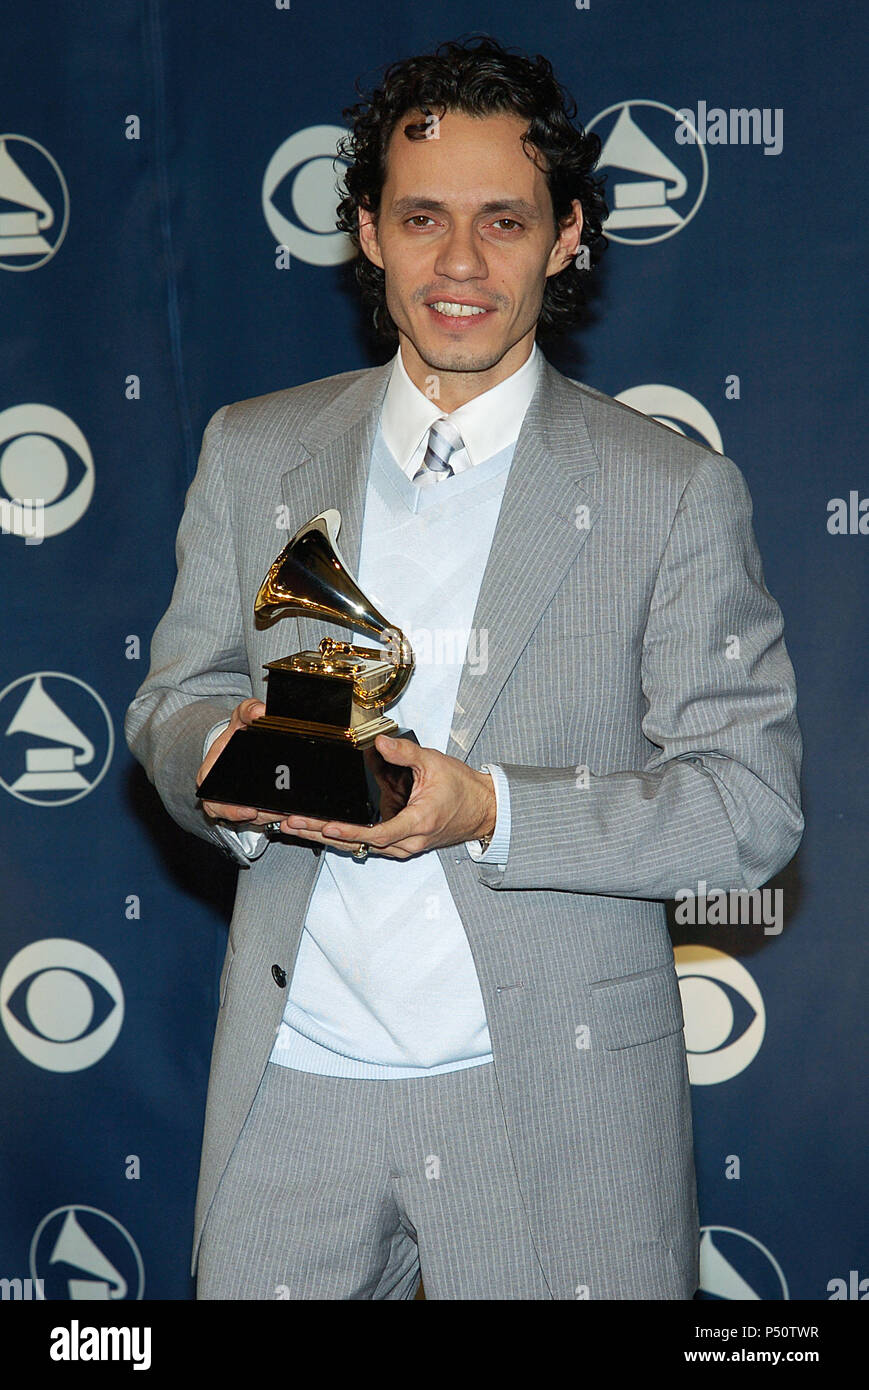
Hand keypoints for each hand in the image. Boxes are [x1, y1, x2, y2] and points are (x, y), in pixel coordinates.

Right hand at [197, 698, 283, 828]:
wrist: (246, 739)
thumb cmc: (240, 730)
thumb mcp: (241, 717)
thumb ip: (248, 710)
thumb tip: (260, 711)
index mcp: (210, 774)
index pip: (212, 800)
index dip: (228, 810)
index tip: (249, 810)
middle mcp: (221, 791)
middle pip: (235, 815)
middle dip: (256, 816)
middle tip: (275, 812)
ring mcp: (237, 800)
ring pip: (252, 818)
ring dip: (269, 817)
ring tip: (287, 811)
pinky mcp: (254, 805)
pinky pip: (263, 817)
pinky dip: (275, 815)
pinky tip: (289, 811)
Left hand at [276, 734, 496, 858]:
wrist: (482, 810)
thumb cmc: (462, 789)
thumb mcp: (435, 763)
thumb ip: (406, 754)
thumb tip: (381, 743)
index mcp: (417, 823)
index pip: (379, 833)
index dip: (351, 832)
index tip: (328, 827)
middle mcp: (408, 841)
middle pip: (359, 844)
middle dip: (322, 834)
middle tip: (291, 824)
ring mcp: (403, 846)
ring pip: (360, 847)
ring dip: (326, 838)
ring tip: (295, 827)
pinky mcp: (400, 844)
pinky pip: (367, 844)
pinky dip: (342, 837)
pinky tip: (319, 831)